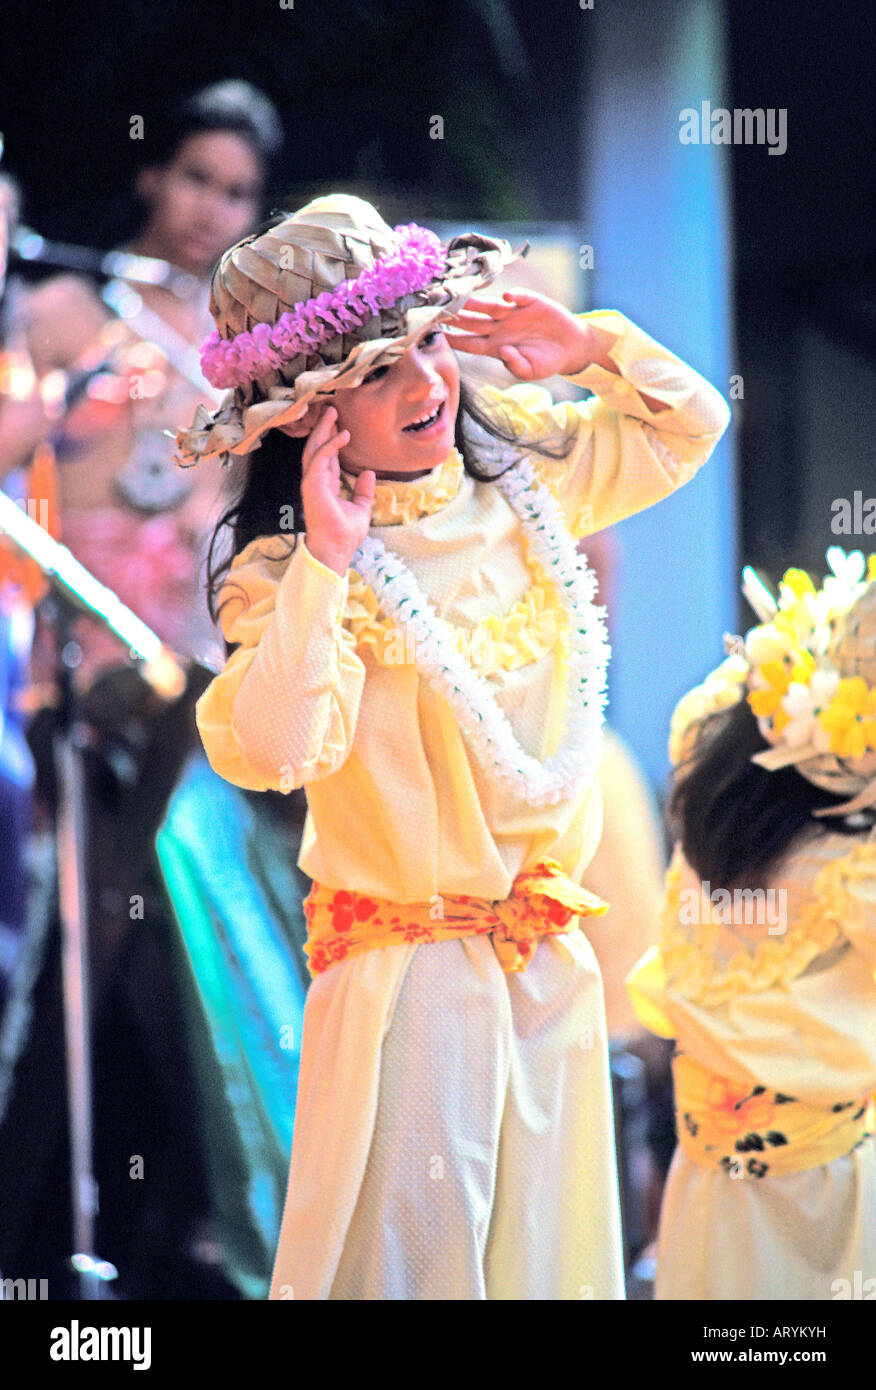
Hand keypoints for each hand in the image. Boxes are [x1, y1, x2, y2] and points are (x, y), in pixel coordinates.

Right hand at [300, 405, 373, 575]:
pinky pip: (319, 458)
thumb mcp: (361, 508)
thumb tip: (369, 474)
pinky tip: (342, 435)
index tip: (339, 424)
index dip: (332, 439)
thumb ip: (364, 491)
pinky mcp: (312, 484)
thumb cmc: (345, 533)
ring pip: (314, 448)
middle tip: (332, 409)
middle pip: (317, 448)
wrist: (336, 547)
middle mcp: (316, 481)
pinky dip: (330, 445)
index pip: (326, 457)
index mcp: (325, 485)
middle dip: (324, 428)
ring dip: (322, 430)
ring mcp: (312, 482)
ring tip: (331, 412)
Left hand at [444, 289, 601, 379]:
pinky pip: (520, 297)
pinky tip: (510, 297)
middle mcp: (500, 328)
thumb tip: (504, 352)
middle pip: (473, 322)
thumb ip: (516, 365)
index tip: (437, 335)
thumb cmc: (546, 362)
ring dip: (477, 302)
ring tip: (463, 296)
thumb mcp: (532, 371)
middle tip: (439, 310)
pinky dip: (515, 296)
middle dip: (457, 316)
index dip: (453, 339)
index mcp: (495, 347)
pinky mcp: (531, 302)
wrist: (570, 347)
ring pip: (490, 306)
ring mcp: (514, 314)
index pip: (469, 343)